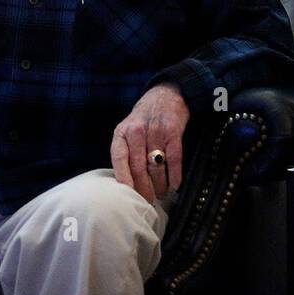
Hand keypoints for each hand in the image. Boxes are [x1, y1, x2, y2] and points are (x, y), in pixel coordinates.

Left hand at [111, 83, 188, 203]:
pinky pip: (173, 158)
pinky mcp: (173, 131)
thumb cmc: (144, 118)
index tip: (126, 197)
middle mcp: (137, 131)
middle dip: (143, 188)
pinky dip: (174, 175)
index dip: (123, 179)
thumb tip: (126, 183)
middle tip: (148, 202)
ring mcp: (156, 130)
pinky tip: (174, 185)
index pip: (119, 159)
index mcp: (122, 132)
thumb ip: (126, 151)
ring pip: (156, 166)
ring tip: (161, 194)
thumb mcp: (128, 129)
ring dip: (160, 185)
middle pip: (138, 167)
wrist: (166, 93)